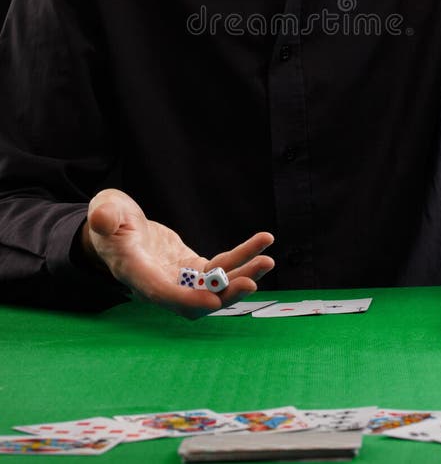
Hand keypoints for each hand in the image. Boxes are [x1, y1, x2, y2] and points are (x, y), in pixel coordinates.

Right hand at [81, 188, 274, 319]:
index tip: (213, 297)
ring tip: (268, 259)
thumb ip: (105, 216)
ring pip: (215, 286)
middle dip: (225, 294)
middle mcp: (161, 284)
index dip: (187, 298)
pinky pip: (222, 267)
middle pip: (196, 300)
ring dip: (243, 275)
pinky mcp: (193, 268)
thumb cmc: (110, 219)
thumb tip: (102, 218)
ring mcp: (180, 279)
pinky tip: (263, 243)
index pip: (162, 293)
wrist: (118, 228)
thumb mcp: (105, 211)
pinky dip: (242, 256)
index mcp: (136, 272)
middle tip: (252, 282)